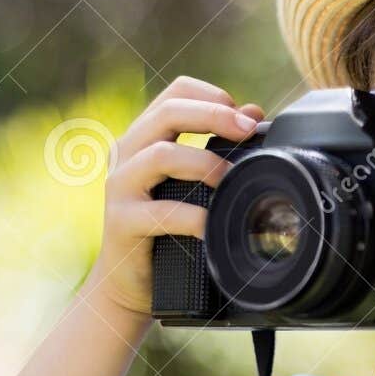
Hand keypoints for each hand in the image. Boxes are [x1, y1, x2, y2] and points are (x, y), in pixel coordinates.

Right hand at [82, 76, 263, 317]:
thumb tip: (254, 113)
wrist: (128, 283)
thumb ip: (216, 148)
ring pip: (161, 155)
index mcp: (145, 137)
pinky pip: (161, 212)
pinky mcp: (121, 222)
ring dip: (205, 163)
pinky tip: (213, 224)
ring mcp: (120, 187)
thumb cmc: (165, 229)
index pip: (175, 92)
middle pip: (168, 112)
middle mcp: (127, 154)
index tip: (244, 117)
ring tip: (230, 179)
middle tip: (247, 131)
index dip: (212, 96)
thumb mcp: (192, 183)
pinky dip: (194, 216)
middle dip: (214, 116)